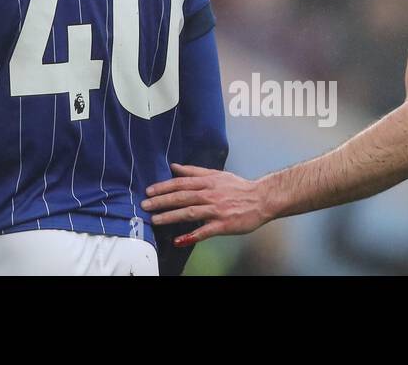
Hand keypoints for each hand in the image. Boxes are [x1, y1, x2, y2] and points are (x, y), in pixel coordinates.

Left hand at [142, 163, 270, 245]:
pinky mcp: (223, 225)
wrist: (262, 199)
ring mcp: (216, 210)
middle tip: (145, 205)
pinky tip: (178, 241)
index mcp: (207, 182)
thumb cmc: (238, 187)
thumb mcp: (216, 174)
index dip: (164, 187)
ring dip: (171, 216)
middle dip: (161, 201)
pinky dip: (191, 236)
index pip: (181, 184)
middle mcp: (210, 195)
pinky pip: (205, 231)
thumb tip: (174, 166)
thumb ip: (194, 171)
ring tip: (155, 220)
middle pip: (182, 197)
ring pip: (190, 212)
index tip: (149, 191)